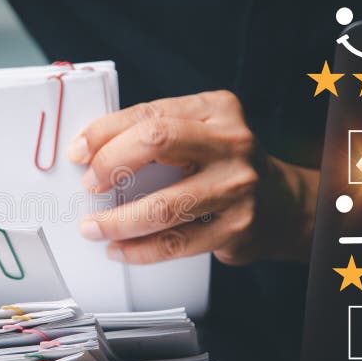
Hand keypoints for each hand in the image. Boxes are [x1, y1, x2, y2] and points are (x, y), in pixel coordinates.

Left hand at [67, 90, 317, 265]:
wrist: (283, 205)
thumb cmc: (223, 165)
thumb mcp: (200, 132)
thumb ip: (157, 134)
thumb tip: (90, 153)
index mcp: (215, 110)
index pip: (149, 113)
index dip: (105, 132)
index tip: (78, 152)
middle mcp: (231, 142)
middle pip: (157, 142)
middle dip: (110, 164)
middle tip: (88, 186)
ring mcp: (236, 186)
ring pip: (163, 205)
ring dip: (117, 221)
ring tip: (93, 228)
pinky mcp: (235, 227)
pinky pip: (175, 243)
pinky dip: (139, 250)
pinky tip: (119, 249)